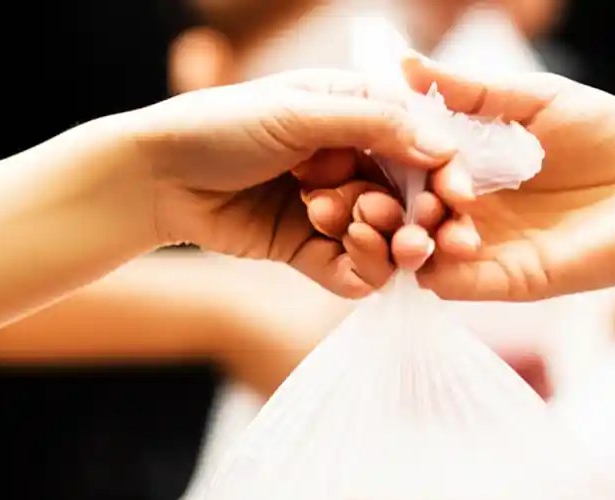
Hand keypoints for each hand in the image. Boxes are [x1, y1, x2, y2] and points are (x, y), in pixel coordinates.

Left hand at [122, 69, 455, 296]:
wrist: (157, 176)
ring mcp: (336, 211)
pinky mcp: (312, 253)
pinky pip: (359, 272)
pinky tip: (344, 240)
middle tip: (418, 225)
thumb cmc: (221, 125)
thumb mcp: (300, 111)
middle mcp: (354, 164)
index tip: (456, 194)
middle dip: (419, 214)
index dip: (444, 172)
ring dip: (385, 234)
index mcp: (358, 117)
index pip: (422, 146)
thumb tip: (442, 147)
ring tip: (358, 220)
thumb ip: (374, 125)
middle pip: (414, 200)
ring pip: (390, 240)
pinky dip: (364, 264)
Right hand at [307, 55, 614, 301]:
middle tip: (326, 196)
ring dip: (389, 240)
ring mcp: (489, 253)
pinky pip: (459, 282)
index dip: (369, 167)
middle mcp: (472, 217)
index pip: (405, 174)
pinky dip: (429, 269)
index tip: (325, 155)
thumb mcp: (534, 101)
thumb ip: (471, 91)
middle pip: (403, 219)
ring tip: (362, 218)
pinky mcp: (513, 281)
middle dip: (366, 208)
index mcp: (472, 173)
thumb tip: (404, 62)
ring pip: (421, 254)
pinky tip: (409, 247)